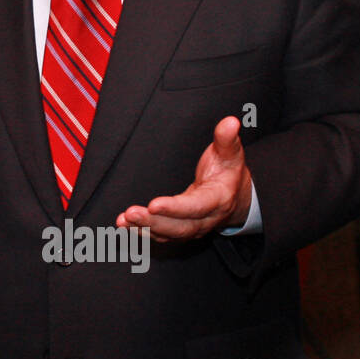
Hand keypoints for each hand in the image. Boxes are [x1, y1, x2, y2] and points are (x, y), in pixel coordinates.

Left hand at [116, 116, 251, 242]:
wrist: (237, 196)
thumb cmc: (228, 171)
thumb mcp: (230, 154)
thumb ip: (227, 139)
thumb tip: (231, 122)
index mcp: (218, 199)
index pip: (196, 206)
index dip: (176, 208)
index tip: (154, 204)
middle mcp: (206, 219)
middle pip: (180, 226)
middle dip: (154, 222)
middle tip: (130, 214)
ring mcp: (194, 228)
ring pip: (169, 234)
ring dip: (144, 229)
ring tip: (123, 221)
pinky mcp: (182, 230)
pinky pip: (162, 236)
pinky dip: (143, 233)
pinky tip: (126, 227)